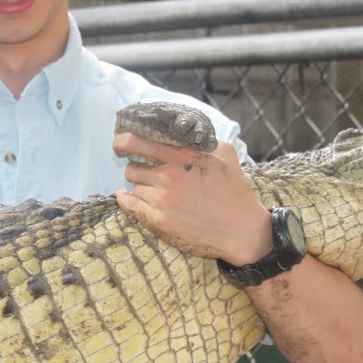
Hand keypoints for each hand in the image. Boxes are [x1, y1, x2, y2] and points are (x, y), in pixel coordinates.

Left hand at [112, 130, 272, 265]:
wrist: (241, 230)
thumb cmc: (235, 192)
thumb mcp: (225, 154)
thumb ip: (201, 139)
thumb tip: (183, 132)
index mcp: (182, 156)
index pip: (136, 142)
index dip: (123, 142)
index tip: (120, 145)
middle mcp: (168, 176)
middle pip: (132, 167)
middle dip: (138, 169)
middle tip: (147, 174)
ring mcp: (162, 200)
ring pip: (133, 186)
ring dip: (141, 187)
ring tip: (157, 192)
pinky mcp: (158, 221)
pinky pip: (129, 205)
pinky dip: (126, 200)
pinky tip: (128, 198)